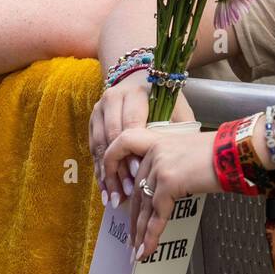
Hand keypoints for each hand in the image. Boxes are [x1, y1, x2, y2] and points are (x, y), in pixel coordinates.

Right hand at [90, 72, 196, 207]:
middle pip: (113, 137)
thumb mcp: (176, 107)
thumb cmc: (163, 97)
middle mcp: (113, 98)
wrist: (137, 76)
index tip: (139, 173)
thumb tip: (182, 155)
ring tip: (115, 197)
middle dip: (120, 167)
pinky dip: (100, 170)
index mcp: (135, 93)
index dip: (134, 151)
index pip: (132, 125)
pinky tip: (106, 189)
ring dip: (107, 174)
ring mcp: (99, 108)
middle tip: (127, 191)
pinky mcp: (92, 119)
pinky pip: (92, 148)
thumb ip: (178, 126)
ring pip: (99, 145)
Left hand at [100, 122, 219, 258]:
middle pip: (136, 189)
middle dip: (134, 218)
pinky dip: (151, 235)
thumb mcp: (188, 152)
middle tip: (131, 237)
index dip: (113, 170)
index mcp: (157, 139)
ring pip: (144, 205)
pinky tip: (147, 249)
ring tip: (137, 250)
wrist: (237, 152)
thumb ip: (171, 164)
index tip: (114, 194)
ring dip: (140, 232)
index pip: (123, 147)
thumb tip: (162, 193)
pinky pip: (156, 214)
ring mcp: (160, 165)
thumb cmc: (222, 153)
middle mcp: (154, 150)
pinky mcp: (168, 181)